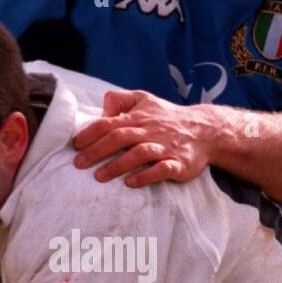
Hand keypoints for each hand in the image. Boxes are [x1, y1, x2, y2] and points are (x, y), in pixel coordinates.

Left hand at [72, 89, 215, 185]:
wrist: (206, 130)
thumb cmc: (168, 117)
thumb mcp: (145, 99)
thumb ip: (120, 100)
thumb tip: (101, 111)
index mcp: (139, 117)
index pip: (110, 123)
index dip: (91, 133)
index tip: (75, 145)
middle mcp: (150, 131)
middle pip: (120, 138)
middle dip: (97, 151)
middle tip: (78, 164)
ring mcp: (165, 148)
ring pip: (140, 154)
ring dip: (118, 165)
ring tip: (99, 177)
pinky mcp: (178, 163)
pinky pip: (162, 169)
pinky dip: (146, 176)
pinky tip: (131, 183)